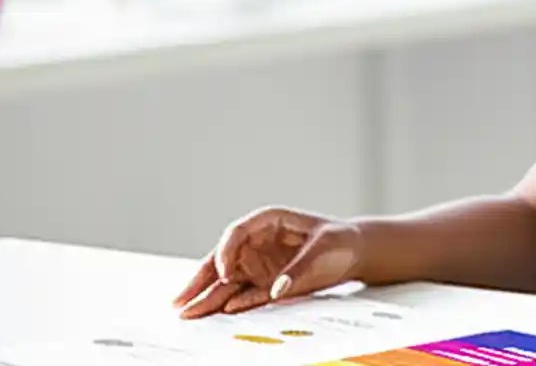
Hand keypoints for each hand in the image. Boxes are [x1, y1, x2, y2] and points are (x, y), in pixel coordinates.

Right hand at [171, 206, 364, 318]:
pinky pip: (245, 295)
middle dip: (200, 279)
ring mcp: (260, 263)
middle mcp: (258, 242)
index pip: (237, 232)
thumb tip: (275, 289)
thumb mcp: (324, 248)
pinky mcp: (266, 282)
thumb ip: (298, 269)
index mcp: (268, 222)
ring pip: (227, 280)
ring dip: (208, 296)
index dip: (226, 251)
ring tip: (186, 313)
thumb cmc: (340, 240)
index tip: (225, 272)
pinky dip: (231, 304)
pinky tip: (218, 314)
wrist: (354, 252)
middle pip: (223, 259)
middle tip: (180, 300)